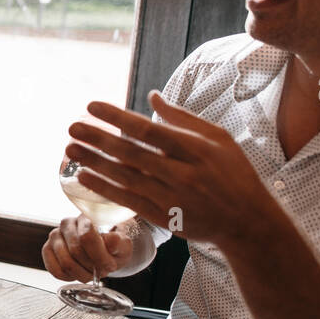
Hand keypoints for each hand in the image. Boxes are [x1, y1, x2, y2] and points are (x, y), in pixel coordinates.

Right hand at [42, 215, 132, 281]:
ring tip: (91, 273)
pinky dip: (70, 277)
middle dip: (92, 267)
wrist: (103, 249)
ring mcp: (54, 236)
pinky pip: (55, 270)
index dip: (99, 256)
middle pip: (76, 252)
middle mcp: (66, 224)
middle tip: (102, 271)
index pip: (87, 236)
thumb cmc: (112, 246)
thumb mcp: (123, 245)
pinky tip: (78, 273)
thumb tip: (111, 239)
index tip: (110, 265)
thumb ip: (118, 242)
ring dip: (82, 274)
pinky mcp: (47, 250)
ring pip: (65, 263)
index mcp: (86, 218)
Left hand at [64, 91, 275, 250]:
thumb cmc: (234, 173)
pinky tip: (83, 177)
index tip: (91, 106)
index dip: (117, 118)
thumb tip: (151, 96)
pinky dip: (104, 188)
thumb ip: (182, 118)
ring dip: (94, 162)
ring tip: (70, 149)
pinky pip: (128, 200)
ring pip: (125, 177)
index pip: (147, 130)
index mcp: (195, 149)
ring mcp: (172, 197)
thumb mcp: (218, 139)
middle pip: (131, 153)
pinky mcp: (164, 217)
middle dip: (98, 139)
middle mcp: (182, 173)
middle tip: (72, 127)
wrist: (248, 222)